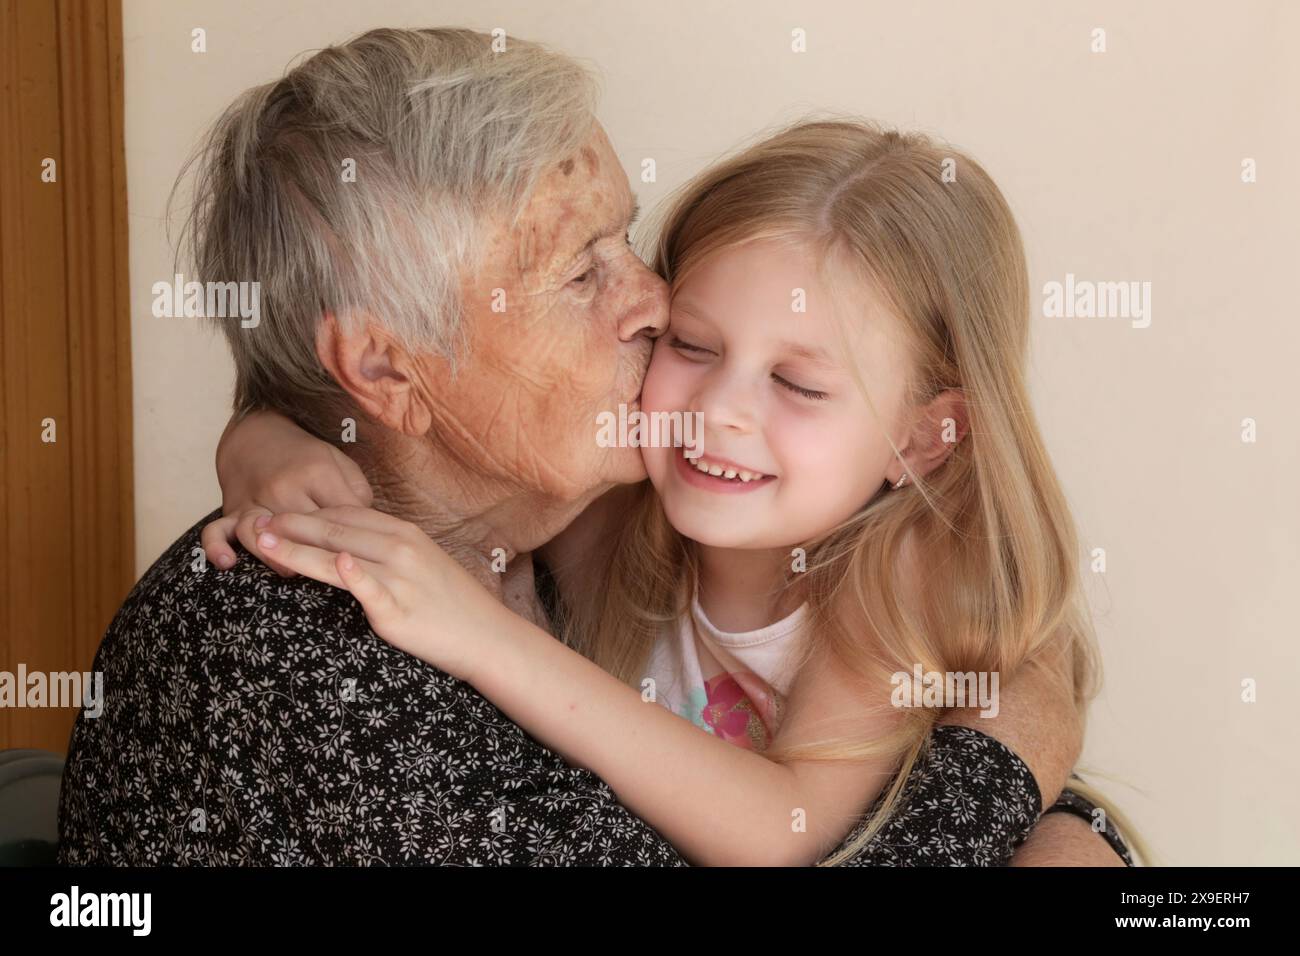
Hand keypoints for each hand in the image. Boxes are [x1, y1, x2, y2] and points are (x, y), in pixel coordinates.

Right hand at [201, 411, 372, 575]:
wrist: (258, 435)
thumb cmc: (307, 457)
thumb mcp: (341, 464)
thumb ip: (358, 496)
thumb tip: (365, 533)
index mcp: (316, 473)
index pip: (339, 519)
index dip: (353, 540)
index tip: (362, 557)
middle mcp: (282, 487)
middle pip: (302, 532)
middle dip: (319, 554)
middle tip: (333, 573)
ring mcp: (254, 499)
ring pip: (260, 534)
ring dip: (274, 556)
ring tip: (290, 571)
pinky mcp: (231, 509)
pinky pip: (216, 531)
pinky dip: (217, 547)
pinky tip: (228, 563)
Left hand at [253, 506, 504, 682]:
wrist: (487, 636)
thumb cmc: (451, 604)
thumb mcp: (420, 563)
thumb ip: (385, 550)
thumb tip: (347, 547)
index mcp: (403, 533)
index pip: (343, 515)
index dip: (303, 512)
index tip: (271, 511)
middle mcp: (399, 548)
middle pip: (333, 531)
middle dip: (288, 525)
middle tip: (250, 521)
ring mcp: (399, 579)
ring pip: (338, 557)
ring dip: (296, 548)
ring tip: (262, 542)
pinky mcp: (399, 611)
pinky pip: (371, 590)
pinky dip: (355, 575)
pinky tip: (337, 564)